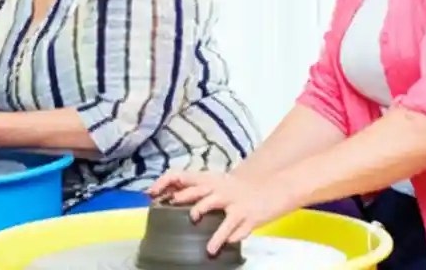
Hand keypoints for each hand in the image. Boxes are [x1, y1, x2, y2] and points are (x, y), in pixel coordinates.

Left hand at [147, 171, 297, 255]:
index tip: (153, 194)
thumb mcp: (219, 185)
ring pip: (221, 214)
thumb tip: (171, 198)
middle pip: (203, 194)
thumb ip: (199, 192)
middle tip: (175, 209)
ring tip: (205, 239)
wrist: (272, 188)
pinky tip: (223, 246)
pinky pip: (238, 229)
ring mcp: (236, 205)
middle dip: (188, 201)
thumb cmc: (240, 191)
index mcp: (212, 182)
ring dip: (212, 226)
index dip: (169, 185)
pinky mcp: (249, 217)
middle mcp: (223, 191)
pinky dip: (230, 238)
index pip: (187, 179)